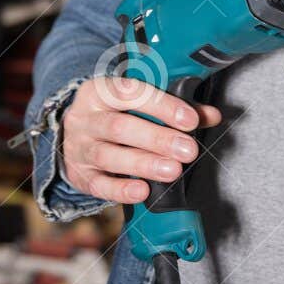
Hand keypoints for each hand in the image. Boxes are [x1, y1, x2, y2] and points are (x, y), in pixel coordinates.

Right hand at [59, 77, 221, 203]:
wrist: (73, 136)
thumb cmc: (114, 114)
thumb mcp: (136, 103)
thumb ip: (174, 108)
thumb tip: (210, 116)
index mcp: (100, 91)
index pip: (130, 92)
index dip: (162, 105)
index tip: (190, 120)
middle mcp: (85, 118)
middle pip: (119, 127)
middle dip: (157, 139)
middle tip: (187, 150)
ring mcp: (78, 148)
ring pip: (108, 156)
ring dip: (144, 164)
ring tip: (172, 171)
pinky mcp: (79, 176)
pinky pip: (99, 185)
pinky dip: (121, 190)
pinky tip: (143, 192)